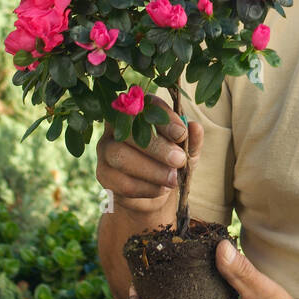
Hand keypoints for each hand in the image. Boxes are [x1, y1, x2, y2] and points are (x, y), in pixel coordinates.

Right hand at [95, 93, 199, 214]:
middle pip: (129, 131)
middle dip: (157, 147)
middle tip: (180, 160)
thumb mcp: (187, 151)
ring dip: (152, 170)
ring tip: (173, 179)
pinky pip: (122, 181)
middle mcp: (117, 127)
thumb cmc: (171, 162)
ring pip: (121, 156)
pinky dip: (146, 187)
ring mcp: (106, 150)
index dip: (164, 117)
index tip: (182, 133)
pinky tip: (162, 189)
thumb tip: (195, 127)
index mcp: (139, 113)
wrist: (155, 192)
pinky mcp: (103, 175)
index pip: (145, 105)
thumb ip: (191, 140)